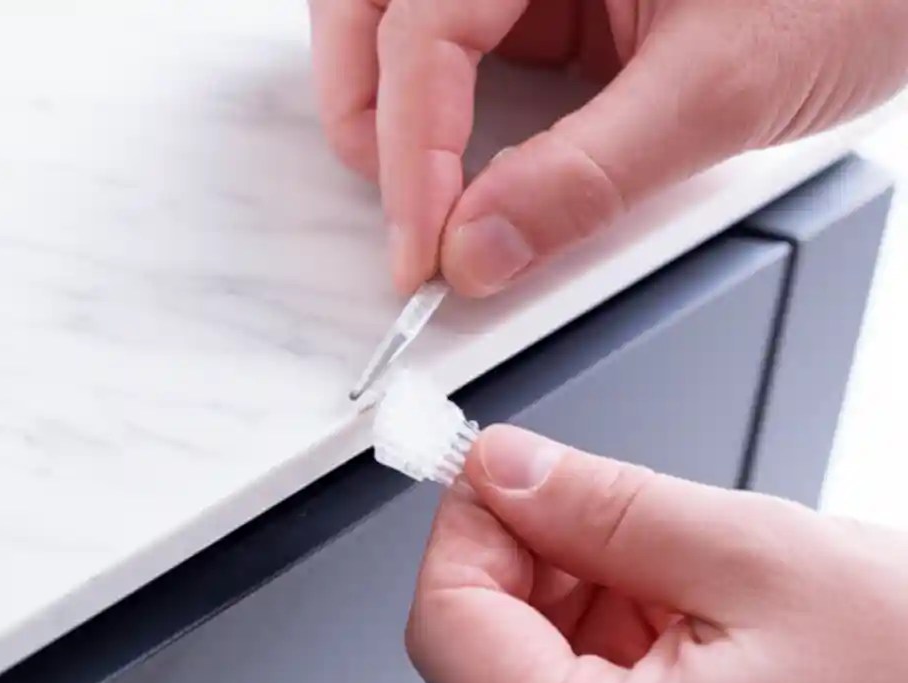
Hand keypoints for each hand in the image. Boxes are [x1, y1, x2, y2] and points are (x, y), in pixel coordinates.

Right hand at [307, 0, 907, 294]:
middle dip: (367, 111)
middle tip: (405, 212)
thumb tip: (479, 250)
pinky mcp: (552, 1)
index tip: (423, 249)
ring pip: (403, 27)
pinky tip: (469, 165)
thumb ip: (588, 175)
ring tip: (423, 189)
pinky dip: (448, 114)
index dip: (411, 149)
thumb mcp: (722, 85)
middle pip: (372, 7)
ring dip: (393, 108)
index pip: (425, 29)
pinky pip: (465, 53)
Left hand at [407, 425, 907, 682]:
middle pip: (481, 641)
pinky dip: (616, 622)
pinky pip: (585, 681)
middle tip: (595, 497)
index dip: (466, 525)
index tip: (499, 466)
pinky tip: (685, 602)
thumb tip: (507, 467)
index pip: (446, 625)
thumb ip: (607, 507)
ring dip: (580, 584)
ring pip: (530, 654)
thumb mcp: (757, 562)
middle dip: (531, 551)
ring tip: (680, 564)